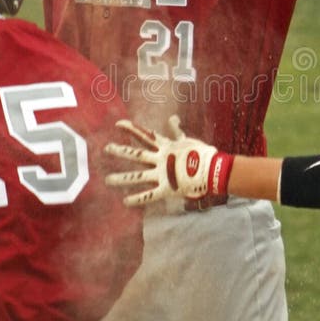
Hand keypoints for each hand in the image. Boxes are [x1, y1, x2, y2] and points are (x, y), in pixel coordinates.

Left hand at [105, 115, 233, 208]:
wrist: (214, 170)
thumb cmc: (201, 154)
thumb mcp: (186, 140)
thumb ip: (176, 131)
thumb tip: (173, 118)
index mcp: (166, 147)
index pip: (145, 135)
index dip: (131, 129)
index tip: (118, 124)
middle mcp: (161, 160)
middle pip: (136, 155)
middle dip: (120, 152)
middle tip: (106, 149)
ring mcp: (163, 174)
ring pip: (138, 177)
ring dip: (122, 178)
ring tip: (107, 180)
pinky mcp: (168, 189)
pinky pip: (150, 195)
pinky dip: (137, 199)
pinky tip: (125, 202)